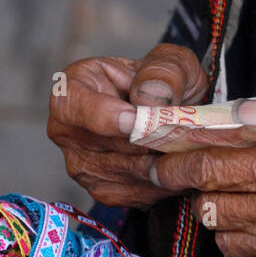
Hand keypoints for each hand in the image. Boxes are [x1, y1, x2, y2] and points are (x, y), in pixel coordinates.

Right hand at [47, 44, 208, 206]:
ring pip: (125, 173)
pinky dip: (164, 183)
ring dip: (162, 164)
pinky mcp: (103, 190)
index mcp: (71, 89)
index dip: (102, 115)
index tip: (135, 119)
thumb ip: (162, 73)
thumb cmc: (163, 81)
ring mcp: (81, 165)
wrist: (172, 111)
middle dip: (149, 142)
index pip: (71, 106)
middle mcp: (66, 131)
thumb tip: (150, 101)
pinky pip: (135, 193)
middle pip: (105, 146)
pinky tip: (180, 166)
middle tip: (187, 135)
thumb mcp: (171, 62)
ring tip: (189, 147)